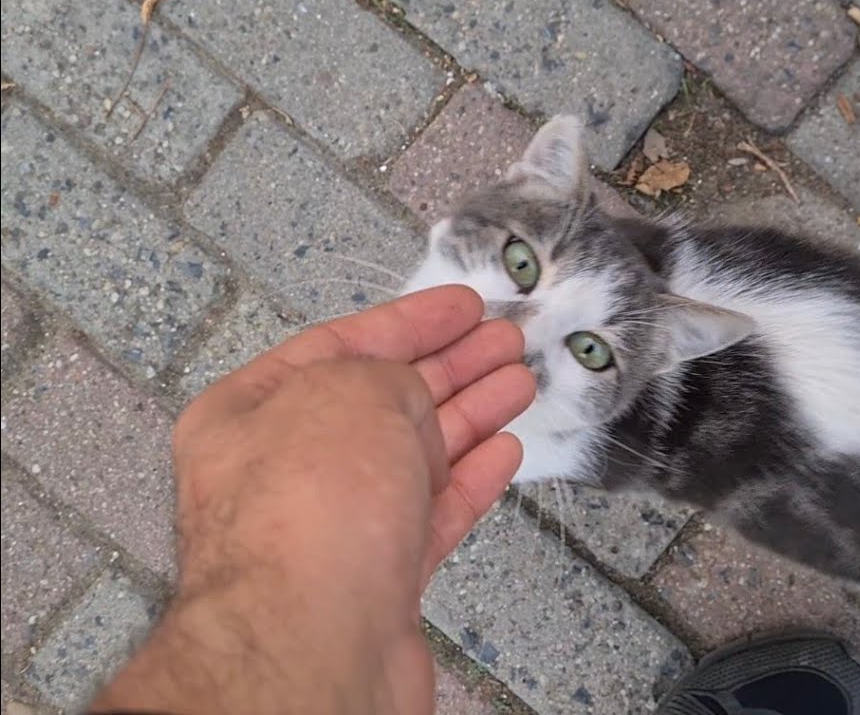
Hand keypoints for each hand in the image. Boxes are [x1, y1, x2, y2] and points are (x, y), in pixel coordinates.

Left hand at [89, 285, 535, 714]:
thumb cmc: (314, 503)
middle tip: (507, 337)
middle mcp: (284, 468)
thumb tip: (415, 405)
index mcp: (249, 413)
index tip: (465, 305)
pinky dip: (470, 479)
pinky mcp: (377, 580)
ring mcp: (333, 527)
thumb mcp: (352, 392)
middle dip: (449, 365)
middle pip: (381, 400)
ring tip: (521, 378)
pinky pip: (430, 514)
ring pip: (414, 456)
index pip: (338, 345)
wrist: (314, 644)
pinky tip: (506, 450)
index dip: (408, 320)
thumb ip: (388, 375)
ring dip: (472, 414)